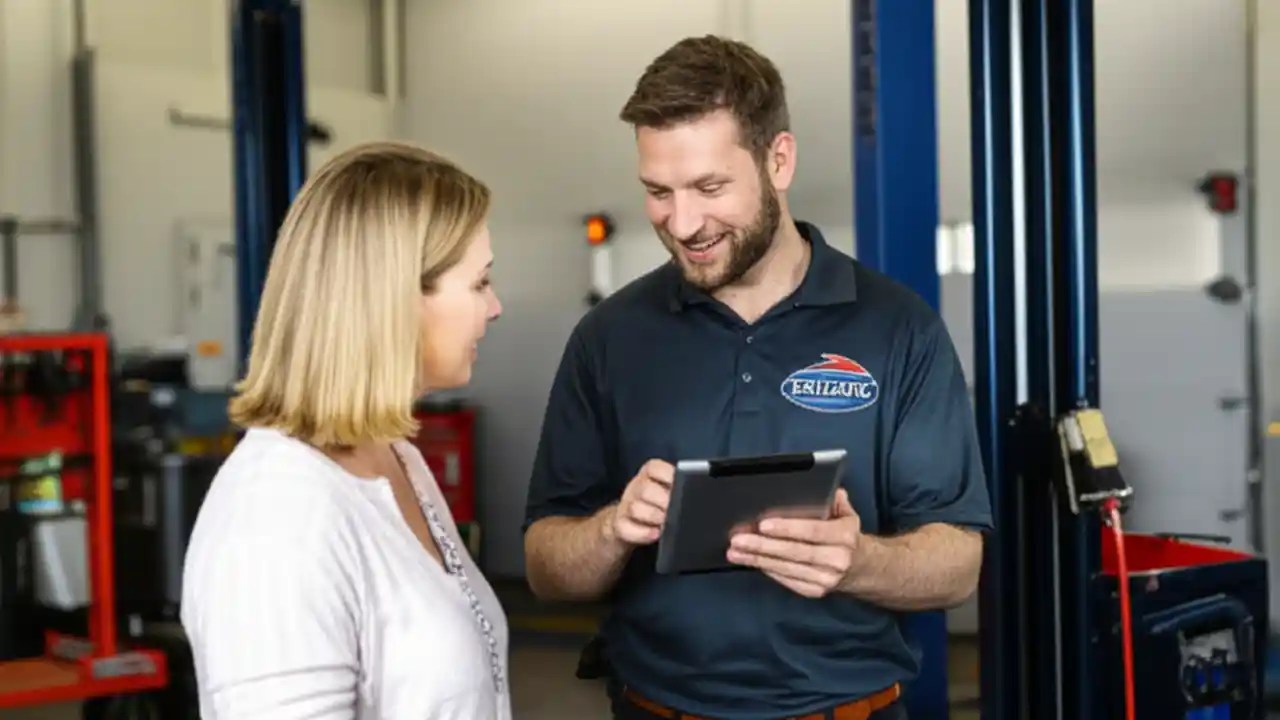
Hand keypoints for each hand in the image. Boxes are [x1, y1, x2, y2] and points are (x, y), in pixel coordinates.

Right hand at [604, 459, 674, 546]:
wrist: (624, 524)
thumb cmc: (654, 505)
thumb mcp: (664, 492)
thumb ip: (677, 489)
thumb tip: (696, 492)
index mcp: (647, 475)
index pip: (654, 468)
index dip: (668, 475)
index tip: (682, 484)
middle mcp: (634, 488)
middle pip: (645, 489)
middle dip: (664, 501)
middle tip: (677, 509)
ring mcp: (624, 507)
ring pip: (635, 508)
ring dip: (653, 516)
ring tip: (667, 522)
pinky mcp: (619, 526)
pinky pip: (626, 528)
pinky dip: (643, 533)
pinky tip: (656, 534)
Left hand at [726, 488, 861, 597]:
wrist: (862, 568)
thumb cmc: (845, 536)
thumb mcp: (847, 514)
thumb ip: (834, 500)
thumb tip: (824, 487)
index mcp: (845, 537)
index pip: (812, 531)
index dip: (787, 529)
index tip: (763, 525)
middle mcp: (837, 560)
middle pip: (794, 552)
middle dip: (762, 546)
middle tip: (737, 539)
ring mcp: (826, 579)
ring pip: (786, 568)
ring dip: (757, 559)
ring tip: (735, 552)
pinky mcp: (815, 592)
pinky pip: (786, 580)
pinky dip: (767, 570)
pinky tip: (751, 561)